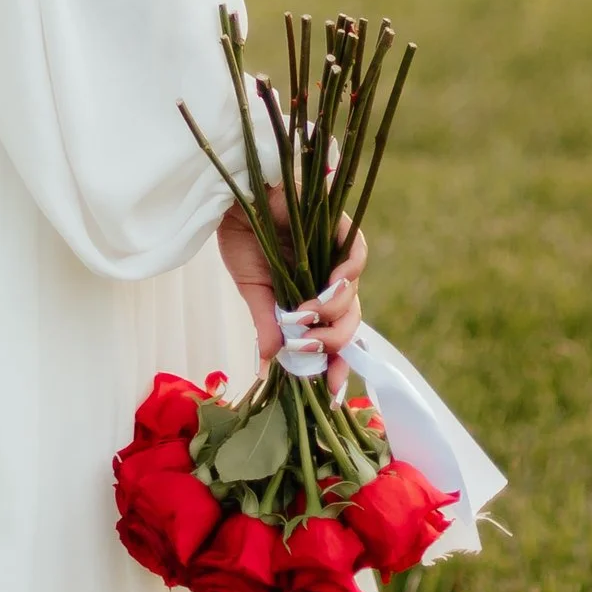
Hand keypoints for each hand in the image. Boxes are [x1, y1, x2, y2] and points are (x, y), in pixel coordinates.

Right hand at [215, 196, 365, 363]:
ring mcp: (335, 256)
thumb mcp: (253, 291)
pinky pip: (357, 254)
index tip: (330, 393)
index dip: (335, 365)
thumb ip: (267, 326)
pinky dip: (347, 275)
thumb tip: (268, 367)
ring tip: (305, 316)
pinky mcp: (339, 228)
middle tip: (308, 348)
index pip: (332, 338)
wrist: (234, 199)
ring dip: (334, 312)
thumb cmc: (243, 240)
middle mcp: (327, 281)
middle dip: (334, 343)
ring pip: (353, 295)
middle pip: (349, 322)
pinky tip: (328, 285)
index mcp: (309, 299)